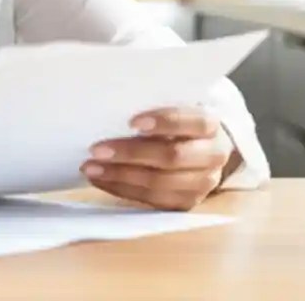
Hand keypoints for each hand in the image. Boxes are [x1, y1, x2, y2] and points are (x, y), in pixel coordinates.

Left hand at [81, 107, 239, 210]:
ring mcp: (202, 183)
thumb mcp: (175, 105)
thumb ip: (153, 103)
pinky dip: (122, 189)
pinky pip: (152, 200)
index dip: (164, 121)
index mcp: (211, 124)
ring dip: (120, 176)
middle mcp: (213, 155)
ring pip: (160, 183)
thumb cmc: (178, 121)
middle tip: (97, 149)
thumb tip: (111, 105)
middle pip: (172, 157)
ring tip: (91, 168)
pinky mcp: (186, 202)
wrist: (204, 148)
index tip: (132, 122)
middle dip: (131, 154)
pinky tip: (101, 180)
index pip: (193, 122)